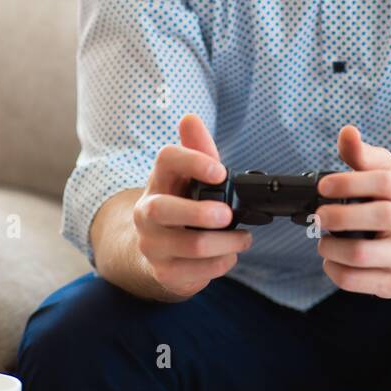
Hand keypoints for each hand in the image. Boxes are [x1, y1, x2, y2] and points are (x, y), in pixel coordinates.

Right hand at [131, 114, 252, 298]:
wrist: (158, 250)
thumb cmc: (180, 206)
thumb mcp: (189, 178)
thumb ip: (197, 149)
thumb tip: (190, 118)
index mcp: (158, 181)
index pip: (166, 160)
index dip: (193, 161)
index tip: (220, 171)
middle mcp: (147, 213)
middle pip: (163, 210)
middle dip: (200, 213)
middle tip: (228, 215)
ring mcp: (152, 245)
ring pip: (190, 246)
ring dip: (227, 242)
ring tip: (243, 238)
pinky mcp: (163, 272)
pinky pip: (198, 272)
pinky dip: (221, 263)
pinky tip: (228, 254)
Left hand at [314, 125, 390, 298]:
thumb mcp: (382, 177)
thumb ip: (361, 155)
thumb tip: (347, 131)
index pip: (385, 181)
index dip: (351, 181)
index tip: (323, 185)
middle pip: (380, 216)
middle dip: (340, 216)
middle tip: (318, 217)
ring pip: (362, 254)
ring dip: (331, 247)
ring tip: (323, 241)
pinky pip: (357, 281)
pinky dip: (335, 271)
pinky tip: (331, 260)